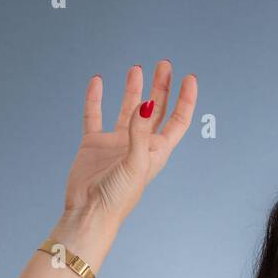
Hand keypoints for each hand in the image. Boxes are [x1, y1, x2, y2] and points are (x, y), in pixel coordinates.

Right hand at [63, 61, 196, 221]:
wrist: (88, 212)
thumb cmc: (118, 197)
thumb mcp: (135, 163)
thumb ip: (140, 132)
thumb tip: (147, 104)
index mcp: (157, 150)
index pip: (177, 120)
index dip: (185, 99)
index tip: (188, 78)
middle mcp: (139, 143)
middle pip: (156, 109)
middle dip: (161, 87)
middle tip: (163, 65)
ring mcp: (116, 142)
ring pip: (127, 109)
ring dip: (133, 89)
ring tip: (136, 68)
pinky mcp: (94, 144)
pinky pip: (94, 116)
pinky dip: (95, 99)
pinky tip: (97, 83)